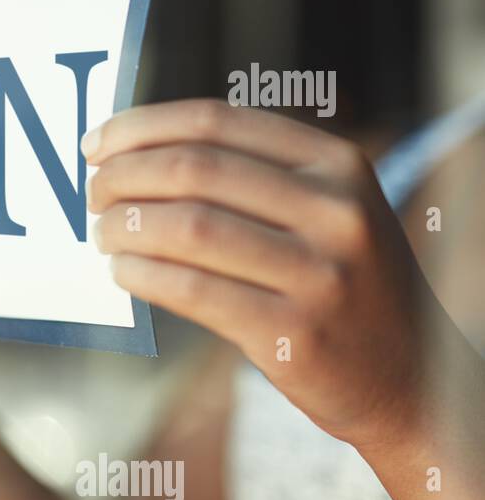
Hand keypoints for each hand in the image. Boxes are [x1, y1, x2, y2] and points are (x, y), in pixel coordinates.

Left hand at [83, 98, 479, 448]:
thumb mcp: (324, 210)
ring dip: (125, 227)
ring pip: (188, 228)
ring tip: (103, 233)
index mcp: (337, 163)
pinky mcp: (294, 333)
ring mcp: (320, 274)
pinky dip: (142, 274)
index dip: (141, 128)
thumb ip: (249, 176)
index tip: (95, 143)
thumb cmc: (339, 283)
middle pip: (194, 170)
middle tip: (92, 194)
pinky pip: (193, 290)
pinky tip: (122, 270)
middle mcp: (335, 210)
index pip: (216, 122)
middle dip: (123, 177)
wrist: (408, 377)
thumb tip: (133, 153)